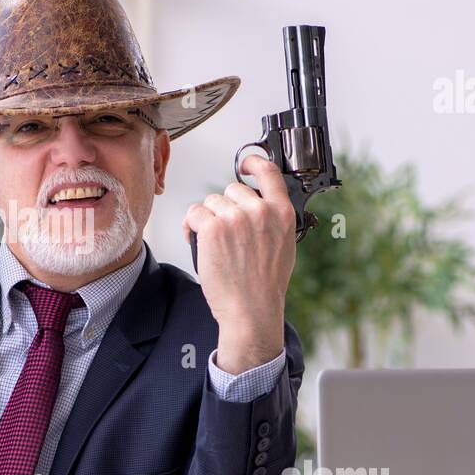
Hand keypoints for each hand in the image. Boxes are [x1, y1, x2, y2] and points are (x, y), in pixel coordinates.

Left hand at [182, 153, 296, 372]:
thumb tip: (260, 207)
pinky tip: (196, 240)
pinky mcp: (212, 228)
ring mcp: (235, 218)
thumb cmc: (265, 286)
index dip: (254, 163)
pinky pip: (194, 214)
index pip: (270, 173)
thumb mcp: (284, 247)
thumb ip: (274, 222)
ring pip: (211, 202)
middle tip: (226, 234)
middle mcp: (260, 211)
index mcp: (282, 214)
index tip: (246, 164)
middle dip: (224, 207)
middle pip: (231, 190)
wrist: (251, 311)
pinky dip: (191, 226)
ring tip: (213, 242)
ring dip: (207, 218)